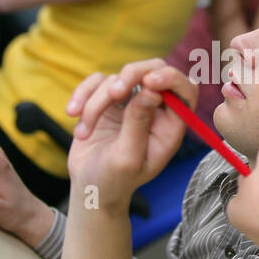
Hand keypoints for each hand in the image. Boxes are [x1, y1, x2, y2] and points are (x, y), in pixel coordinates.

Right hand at [65, 61, 198, 203]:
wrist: (90, 187)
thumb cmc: (115, 180)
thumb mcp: (128, 157)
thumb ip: (139, 124)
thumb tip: (151, 91)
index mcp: (170, 126)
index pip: (185, 89)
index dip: (171, 78)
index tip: (149, 83)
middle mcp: (154, 109)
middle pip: (154, 70)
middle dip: (133, 76)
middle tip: (114, 93)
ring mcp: (130, 102)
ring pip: (118, 78)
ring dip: (96, 103)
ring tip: (84, 133)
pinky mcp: (107, 99)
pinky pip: (96, 81)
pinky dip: (82, 95)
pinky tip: (72, 114)